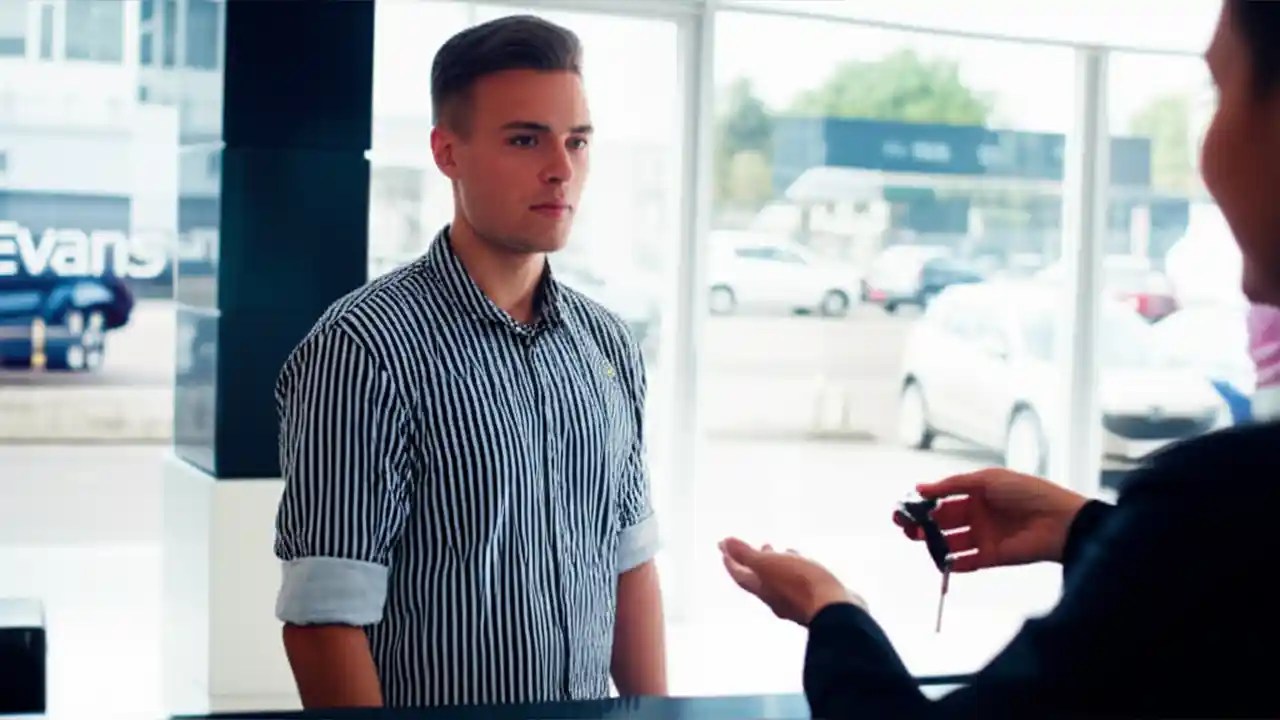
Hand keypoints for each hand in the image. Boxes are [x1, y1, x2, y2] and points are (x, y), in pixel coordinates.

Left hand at [718, 538, 864, 625]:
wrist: (836, 610)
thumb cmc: (801, 585)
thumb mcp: (769, 565)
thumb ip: (747, 555)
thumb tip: (724, 542)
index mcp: (762, 589)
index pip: (739, 574)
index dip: (730, 559)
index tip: (723, 546)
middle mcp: (775, 596)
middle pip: (758, 577)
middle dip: (751, 561)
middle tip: (747, 546)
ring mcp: (795, 599)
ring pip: (780, 578)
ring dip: (775, 563)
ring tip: (777, 548)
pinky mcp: (813, 597)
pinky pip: (799, 579)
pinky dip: (796, 567)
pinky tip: (803, 560)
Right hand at [894, 468, 1088, 571]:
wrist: (1060, 521)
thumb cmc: (1027, 493)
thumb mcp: (987, 480)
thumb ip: (953, 485)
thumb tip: (921, 488)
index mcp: (978, 493)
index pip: (943, 499)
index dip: (924, 502)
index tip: (905, 506)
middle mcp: (978, 515)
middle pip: (942, 521)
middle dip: (922, 522)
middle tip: (903, 524)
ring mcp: (984, 536)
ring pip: (950, 542)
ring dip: (932, 541)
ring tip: (916, 538)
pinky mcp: (992, 556)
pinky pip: (966, 562)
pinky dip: (952, 563)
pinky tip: (939, 559)